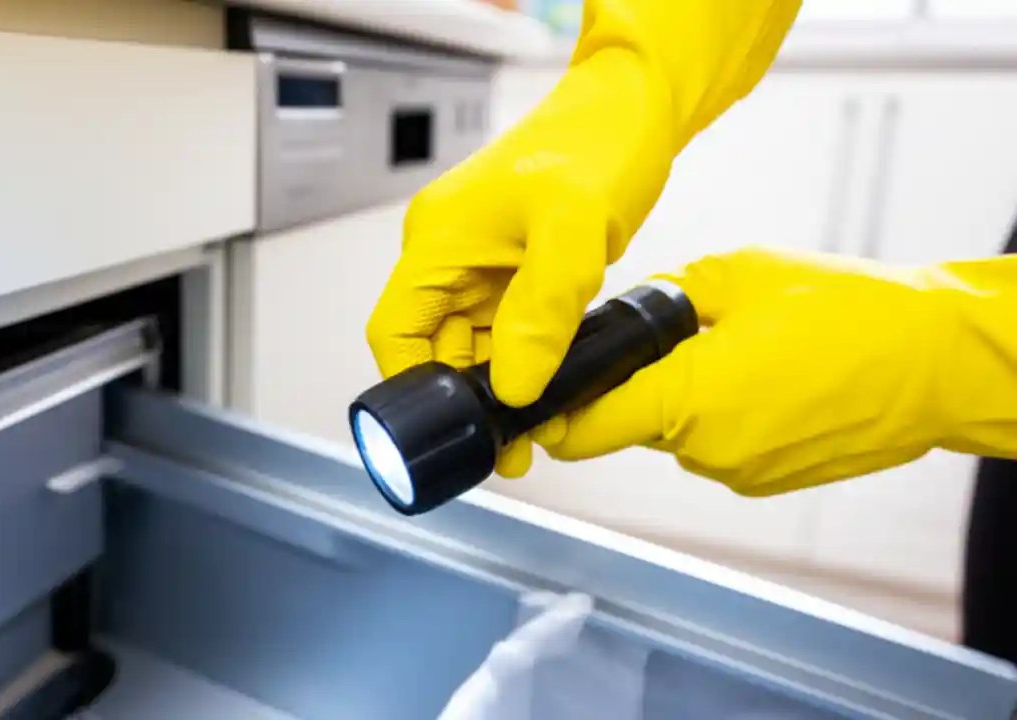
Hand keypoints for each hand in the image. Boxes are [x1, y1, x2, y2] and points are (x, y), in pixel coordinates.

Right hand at [365, 0, 801, 478]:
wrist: (634, 111)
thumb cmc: (596, 146)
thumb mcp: (572, 229)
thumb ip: (540, 311)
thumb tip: (515, 388)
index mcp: (437, 240)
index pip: (394, 329)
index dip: (411, 384)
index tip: (448, 428)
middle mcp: (449, 255)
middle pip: (433, 345)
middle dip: (465, 399)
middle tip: (510, 447)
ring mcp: (482, 264)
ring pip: (472, 344)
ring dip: (498, 387)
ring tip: (535, 431)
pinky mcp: (515, 270)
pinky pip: (507, 329)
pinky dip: (524, 362)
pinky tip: (551, 391)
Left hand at [536, 246, 1016, 495]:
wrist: (940, 363)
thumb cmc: (849, 310)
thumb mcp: (737, 275)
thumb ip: (664, 299)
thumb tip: (626, 317)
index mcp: (687, 399)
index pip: (582, 431)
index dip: (554, 415)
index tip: (540, 397)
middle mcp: (705, 450)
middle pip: (628, 427)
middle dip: (631, 389)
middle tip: (672, 342)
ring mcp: (739, 473)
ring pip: (675, 436)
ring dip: (683, 401)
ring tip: (738, 352)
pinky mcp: (769, 481)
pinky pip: (718, 447)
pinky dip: (723, 418)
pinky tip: (765, 379)